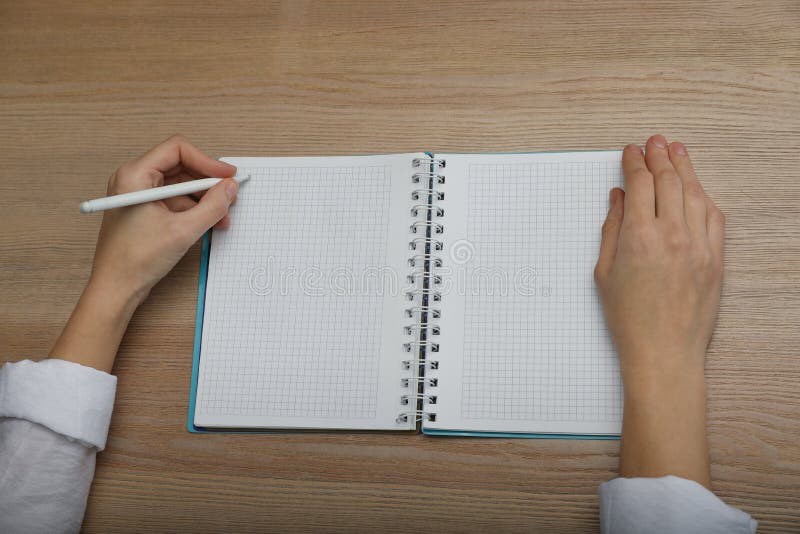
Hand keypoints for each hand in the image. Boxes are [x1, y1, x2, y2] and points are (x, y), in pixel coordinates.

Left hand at [50, 135, 237, 372]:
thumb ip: (213, 206)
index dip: (207, 161)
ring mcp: (138, 195)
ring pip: (180, 185)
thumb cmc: (135, 260)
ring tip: (221, 217)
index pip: (177, 150)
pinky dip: (193, 209)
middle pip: (181, 166)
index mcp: (135, 176)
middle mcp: (134, 180)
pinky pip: (174, 200)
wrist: (116, 288)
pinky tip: (208, 223)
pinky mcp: (144, 210)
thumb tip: (230, 188)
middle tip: (229, 196)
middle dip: (207, 183)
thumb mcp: (183, 231)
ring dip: (203, 199)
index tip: (227, 175)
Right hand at [595, 135, 724, 486]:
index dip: (634, 162)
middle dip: (659, 155)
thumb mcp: (605, 272)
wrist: (664, 352)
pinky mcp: (715, 258)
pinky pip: (713, 217)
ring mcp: (697, 244)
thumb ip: (611, 229)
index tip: (630, 151)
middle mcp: (671, 234)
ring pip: (694, 192)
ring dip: (685, 168)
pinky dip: (704, 197)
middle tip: (654, 141)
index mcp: (638, 236)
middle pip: (668, 180)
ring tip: (677, 151)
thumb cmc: (629, 319)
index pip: (639, 184)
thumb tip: (618, 199)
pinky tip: (697, 188)